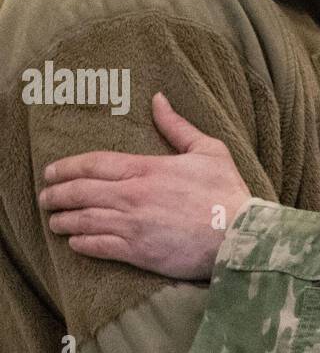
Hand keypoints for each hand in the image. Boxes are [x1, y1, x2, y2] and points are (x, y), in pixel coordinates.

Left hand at [38, 93, 250, 280]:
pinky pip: (98, 246)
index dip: (67, 167)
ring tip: (55, 222)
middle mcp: (133, 196)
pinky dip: (81, 244)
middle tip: (46, 198)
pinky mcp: (138, 252)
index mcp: (146, 168)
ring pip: (83, 220)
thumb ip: (177, 127)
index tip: (52, 172)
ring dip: (64, 221)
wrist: (240, 236)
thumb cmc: (227, 193)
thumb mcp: (208, 151)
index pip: (94, 163)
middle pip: (80, 192)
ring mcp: (133, 225)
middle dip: (56, 195)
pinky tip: (75, 243)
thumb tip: (158, 99)